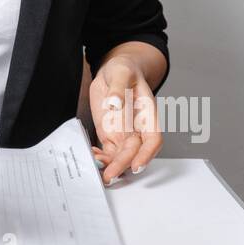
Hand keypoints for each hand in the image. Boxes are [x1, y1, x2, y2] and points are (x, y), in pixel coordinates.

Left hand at [88, 55, 162, 185]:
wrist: (113, 71)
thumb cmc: (124, 70)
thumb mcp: (121, 72)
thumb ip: (119, 87)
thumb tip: (114, 103)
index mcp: (147, 114)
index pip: (153, 139)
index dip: (147, 154)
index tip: (136, 165)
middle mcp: (137, 128)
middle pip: (134, 152)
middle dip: (123, 165)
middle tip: (109, 175)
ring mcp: (123, 133)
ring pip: (121, 156)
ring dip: (110, 166)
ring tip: (96, 170)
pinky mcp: (110, 134)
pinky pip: (107, 152)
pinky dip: (100, 158)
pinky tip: (90, 157)